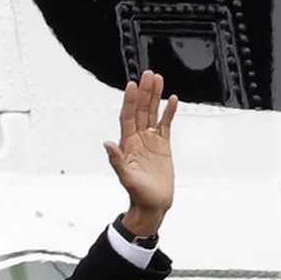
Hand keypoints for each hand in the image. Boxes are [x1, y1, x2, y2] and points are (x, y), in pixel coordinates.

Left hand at [104, 70, 177, 235]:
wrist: (153, 205)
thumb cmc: (139, 195)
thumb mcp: (127, 178)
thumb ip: (117, 161)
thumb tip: (107, 144)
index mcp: (128, 144)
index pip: (128, 117)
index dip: (130, 101)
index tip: (132, 85)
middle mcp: (138, 139)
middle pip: (140, 110)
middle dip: (144, 92)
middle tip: (147, 74)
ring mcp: (150, 141)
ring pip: (152, 113)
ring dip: (155, 97)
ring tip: (157, 79)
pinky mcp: (163, 145)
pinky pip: (166, 124)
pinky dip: (169, 112)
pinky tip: (172, 100)